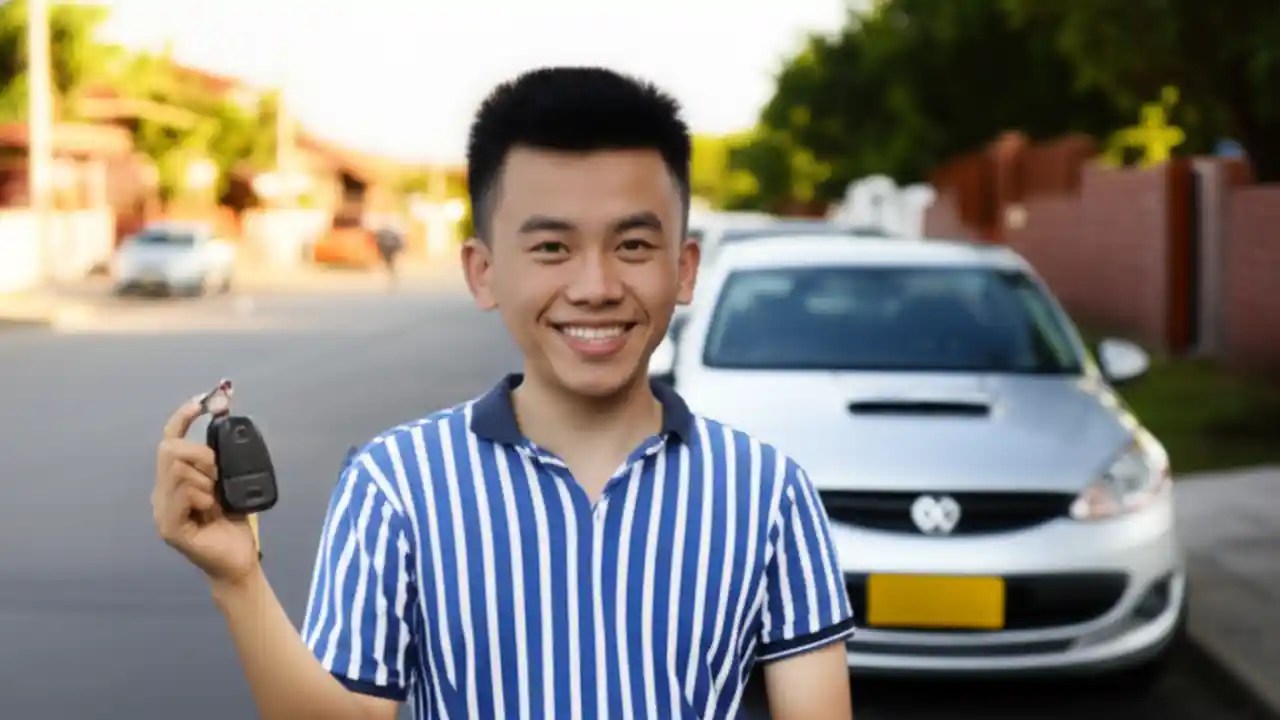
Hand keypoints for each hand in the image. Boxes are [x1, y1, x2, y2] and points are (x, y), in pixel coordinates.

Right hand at [152, 395, 259, 589]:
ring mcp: (162, 510)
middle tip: (219, 475)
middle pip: (170, 449)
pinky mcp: (169, 527)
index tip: (202, 401)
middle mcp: (162, 492)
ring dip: (206, 481)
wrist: (238, 561)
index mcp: (174, 480)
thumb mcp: (229, 484)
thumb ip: (221, 461)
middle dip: (201, 454)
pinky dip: (203, 497)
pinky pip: (182, 495)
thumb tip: (227, 424)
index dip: (182, 417)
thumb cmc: (234, 523)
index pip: (169, 440)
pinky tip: (211, 511)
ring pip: (178, 471)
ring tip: (216, 500)